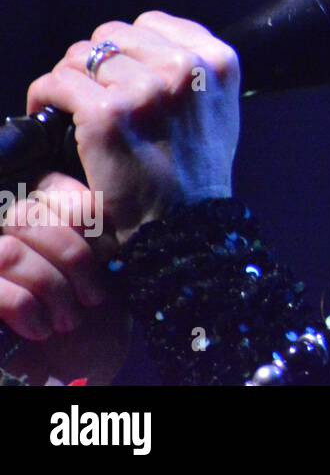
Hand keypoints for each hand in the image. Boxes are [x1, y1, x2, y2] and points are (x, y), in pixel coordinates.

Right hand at [0, 172, 130, 385]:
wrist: (84, 359)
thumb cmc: (93, 303)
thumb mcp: (107, 254)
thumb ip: (92, 219)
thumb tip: (96, 180)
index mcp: (39, 211)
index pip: (52, 189)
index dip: (84, 217)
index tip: (108, 252)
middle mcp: (6, 229)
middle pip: (26, 218)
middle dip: (72, 259)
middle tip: (93, 296)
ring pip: (11, 253)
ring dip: (52, 290)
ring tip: (71, 319)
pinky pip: (1, 290)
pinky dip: (28, 311)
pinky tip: (42, 329)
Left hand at [25, 10, 240, 245]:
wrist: (185, 229)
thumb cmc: (195, 176)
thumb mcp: (218, 110)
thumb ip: (195, 73)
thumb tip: (146, 47)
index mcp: (218, 62)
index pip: (153, 24)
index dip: (130, 50)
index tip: (122, 77)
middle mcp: (187, 68)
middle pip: (114, 34)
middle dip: (98, 63)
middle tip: (94, 97)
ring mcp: (147, 89)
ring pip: (82, 55)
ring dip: (71, 80)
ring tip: (75, 108)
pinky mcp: (108, 113)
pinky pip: (57, 83)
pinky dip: (45, 98)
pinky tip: (52, 117)